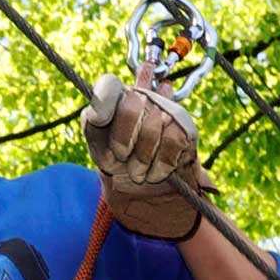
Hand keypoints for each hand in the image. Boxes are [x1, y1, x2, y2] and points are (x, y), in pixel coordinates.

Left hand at [81, 70, 214, 241]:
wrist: (149, 193)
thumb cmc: (121, 164)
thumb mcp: (99, 147)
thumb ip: (93, 125)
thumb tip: (97, 112)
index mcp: (117, 96)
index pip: (110, 86)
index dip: (104, 101)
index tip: (99, 119)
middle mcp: (144, 95)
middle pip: (130, 106)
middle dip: (122, 142)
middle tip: (122, 156)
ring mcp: (168, 109)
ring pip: (151, 129)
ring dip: (141, 160)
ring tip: (139, 168)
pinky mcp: (186, 129)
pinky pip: (170, 143)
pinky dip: (159, 166)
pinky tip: (156, 171)